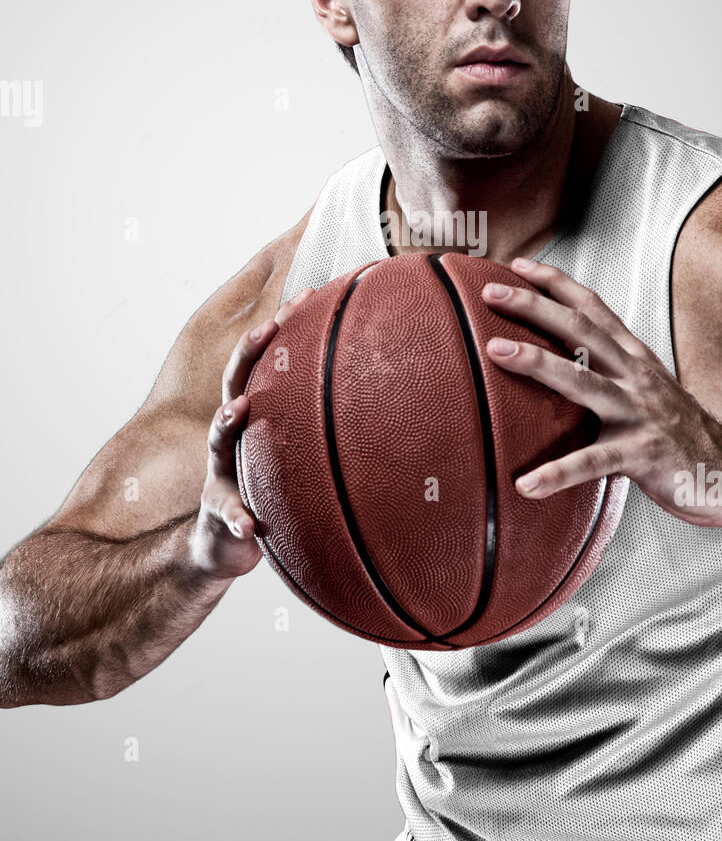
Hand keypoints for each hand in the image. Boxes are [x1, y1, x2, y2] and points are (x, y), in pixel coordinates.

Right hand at [191, 288, 313, 577]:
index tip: (306, 296)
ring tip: (236, 410)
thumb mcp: (294, 454)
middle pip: (234, 384)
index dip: (282, 329)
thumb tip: (384, 395)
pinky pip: (229, 515)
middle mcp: (231, 438)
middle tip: (268, 327)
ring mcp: (221, 474)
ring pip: (219, 443)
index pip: (264, 363)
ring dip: (225, 424)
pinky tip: (250, 525)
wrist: (224, 543)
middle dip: (249, 353)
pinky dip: (239, 519)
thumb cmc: (268, 488)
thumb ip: (321, 428)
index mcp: (253, 418)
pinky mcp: (222, 515)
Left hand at [481, 257, 721, 527]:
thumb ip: (610, 373)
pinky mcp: (642, 454)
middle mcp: (635, 376)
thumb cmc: (681, 435)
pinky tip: (525, 483)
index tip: (516, 264)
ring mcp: (639, 413)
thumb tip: (562, 362)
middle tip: (489, 293)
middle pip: (580, 329)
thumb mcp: (646, 392)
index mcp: (634, 358)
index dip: (555, 283)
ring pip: (582, 380)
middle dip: (534, 306)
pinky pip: (592, 462)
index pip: (592, 307)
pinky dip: (557, 473)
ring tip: (495, 352)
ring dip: (536, 362)